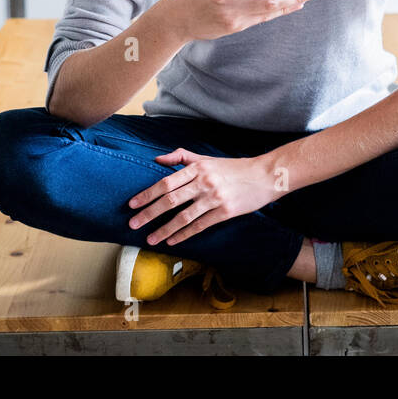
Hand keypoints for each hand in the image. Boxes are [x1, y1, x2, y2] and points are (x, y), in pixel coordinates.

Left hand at [128, 150, 281, 246]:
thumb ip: (182, 157)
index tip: (132, 204)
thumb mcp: (207, 159)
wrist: (264, 175)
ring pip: (183, 217)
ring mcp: (215, 198)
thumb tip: (157, 159)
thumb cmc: (233, 167)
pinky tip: (172, 241)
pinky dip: (184, 234)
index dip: (147, 194)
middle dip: (149, 213)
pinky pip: (200, 225)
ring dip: (164, 229)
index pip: (166, 182)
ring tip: (150, 239)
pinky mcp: (225, 212)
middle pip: (170, 200)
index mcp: (198, 167)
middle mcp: (204, 182)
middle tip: (133, 224)